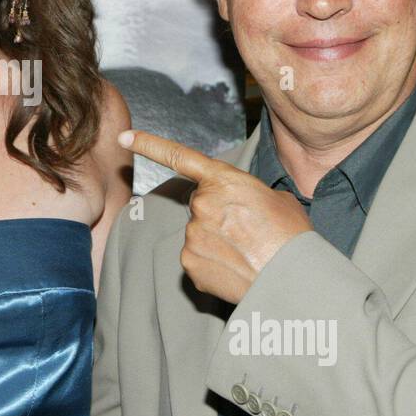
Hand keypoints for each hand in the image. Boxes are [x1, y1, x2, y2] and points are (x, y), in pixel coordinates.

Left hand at [120, 130, 312, 303]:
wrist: (291, 278)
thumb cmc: (291, 237)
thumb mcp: (278, 200)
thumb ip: (249, 194)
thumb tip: (242, 207)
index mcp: (224, 180)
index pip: (180, 156)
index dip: (149, 145)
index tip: (124, 136)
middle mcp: (201, 203)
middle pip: (201, 206)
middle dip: (219, 217)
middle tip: (249, 233)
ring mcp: (191, 234)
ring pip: (199, 234)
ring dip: (217, 242)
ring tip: (247, 253)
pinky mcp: (188, 263)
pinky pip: (196, 259)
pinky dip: (213, 265)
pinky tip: (235, 269)